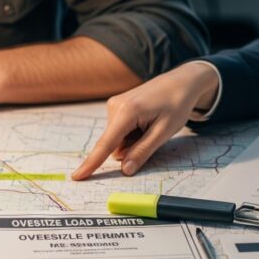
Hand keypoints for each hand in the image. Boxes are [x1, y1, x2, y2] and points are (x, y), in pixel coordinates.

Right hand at [72, 62, 219, 180]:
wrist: (181, 82)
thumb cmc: (176, 104)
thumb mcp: (164, 132)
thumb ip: (143, 151)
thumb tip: (125, 170)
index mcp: (127, 112)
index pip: (106, 144)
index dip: (92, 163)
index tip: (77, 177)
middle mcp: (115, 106)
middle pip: (115, 143)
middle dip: (132, 147)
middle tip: (155, 132)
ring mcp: (114, 104)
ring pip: (118, 139)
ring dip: (134, 139)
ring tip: (152, 123)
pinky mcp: (117, 106)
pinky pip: (121, 130)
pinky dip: (133, 132)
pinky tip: (147, 120)